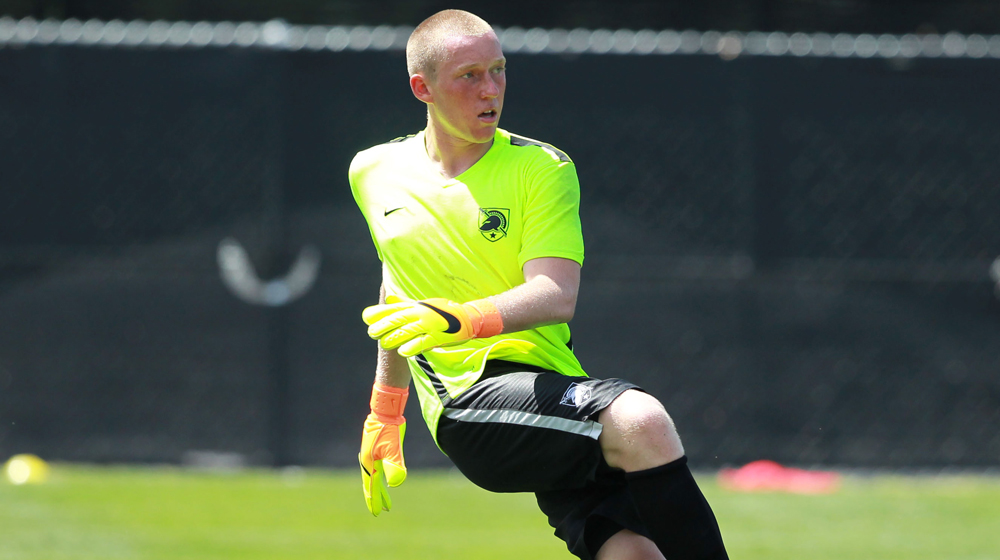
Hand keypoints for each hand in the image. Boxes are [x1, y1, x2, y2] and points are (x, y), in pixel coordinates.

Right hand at [359, 383, 407, 515]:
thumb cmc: (389, 428)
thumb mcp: (393, 447)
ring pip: (375, 475)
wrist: (386, 409)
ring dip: (380, 487)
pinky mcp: (376, 447)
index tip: (377, 512)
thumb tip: (397, 483)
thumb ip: (394, 465)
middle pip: (372, 482)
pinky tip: (385, 477)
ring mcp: (370, 453)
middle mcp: (367, 459)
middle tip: (382, 510)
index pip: (371, 486)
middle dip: (377, 496)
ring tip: (386, 499)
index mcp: (368, 462)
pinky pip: (377, 467)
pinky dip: (381, 476)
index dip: (374, 500)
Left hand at [363, 297, 502, 356]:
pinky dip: (412, 347)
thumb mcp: (424, 304)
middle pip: (398, 319)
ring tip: (384, 343)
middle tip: (372, 332)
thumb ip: (405, 303)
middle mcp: (422, 313)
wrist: (468, 318)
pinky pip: (423, 342)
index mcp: (417, 306)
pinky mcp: (438, 337)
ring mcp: (430, 325)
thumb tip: (388, 298)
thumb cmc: (443, 311)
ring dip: (394, 338)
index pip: (395, 308)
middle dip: (383, 325)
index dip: (379, 312)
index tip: (366, 317)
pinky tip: (403, 351)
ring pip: (408, 331)